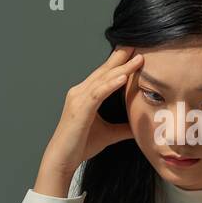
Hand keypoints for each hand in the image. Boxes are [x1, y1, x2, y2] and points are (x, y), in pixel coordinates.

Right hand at [35, 47, 143, 196]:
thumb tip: (139, 127)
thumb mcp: (109, 134)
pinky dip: (110, 84)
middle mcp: (80, 92)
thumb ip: (123, 128)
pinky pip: (97, 93)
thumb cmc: (80, 145)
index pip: (105, 74)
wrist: (62, 159)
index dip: (120, 62)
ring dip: (121, 68)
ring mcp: (78, 99)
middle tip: (137, 43)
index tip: (135, 51)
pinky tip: (123, 77)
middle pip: (104, 71)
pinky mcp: (79, 109)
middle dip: (121, 57)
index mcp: (85, 95)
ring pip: (102, 79)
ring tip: (137, 57)